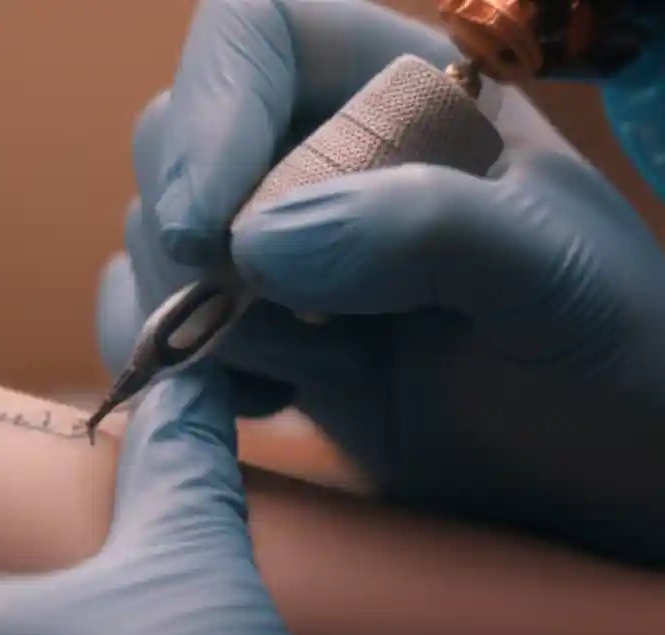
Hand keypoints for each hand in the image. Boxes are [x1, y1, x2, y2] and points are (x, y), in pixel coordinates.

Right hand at [97, 0, 664, 565]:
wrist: (592, 479)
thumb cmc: (606, 365)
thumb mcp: (557, 280)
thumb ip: (430, 232)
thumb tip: (261, 243)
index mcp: (400, 93)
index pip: (255, 32)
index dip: (212, 105)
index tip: (207, 226)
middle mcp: (317, 154)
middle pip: (176, 136)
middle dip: (206, 243)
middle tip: (294, 323)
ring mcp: (272, 245)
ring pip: (150, 234)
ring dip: (208, 320)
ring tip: (329, 373)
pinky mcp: (242, 329)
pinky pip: (139, 316)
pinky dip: (173, 365)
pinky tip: (263, 401)